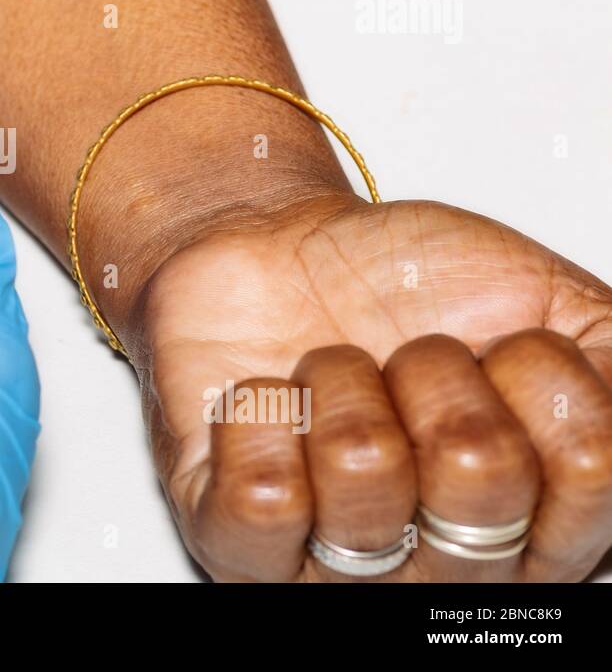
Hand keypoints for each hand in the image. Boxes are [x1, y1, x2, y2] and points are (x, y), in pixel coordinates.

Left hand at [138, 193, 611, 580]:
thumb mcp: (551, 306)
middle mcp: (447, 565)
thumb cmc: (409, 288)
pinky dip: (263, 411)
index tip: (501, 346)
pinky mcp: (235, 541)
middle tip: (406, 360)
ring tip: (331, 377)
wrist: (280, 247)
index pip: (594, 465)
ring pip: (366, 467)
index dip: (541, 372)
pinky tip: (271, 401)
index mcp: (539, 522)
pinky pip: (263, 497)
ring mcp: (336, 564)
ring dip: (344, 381)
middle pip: (481, 469)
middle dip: (440, 372)